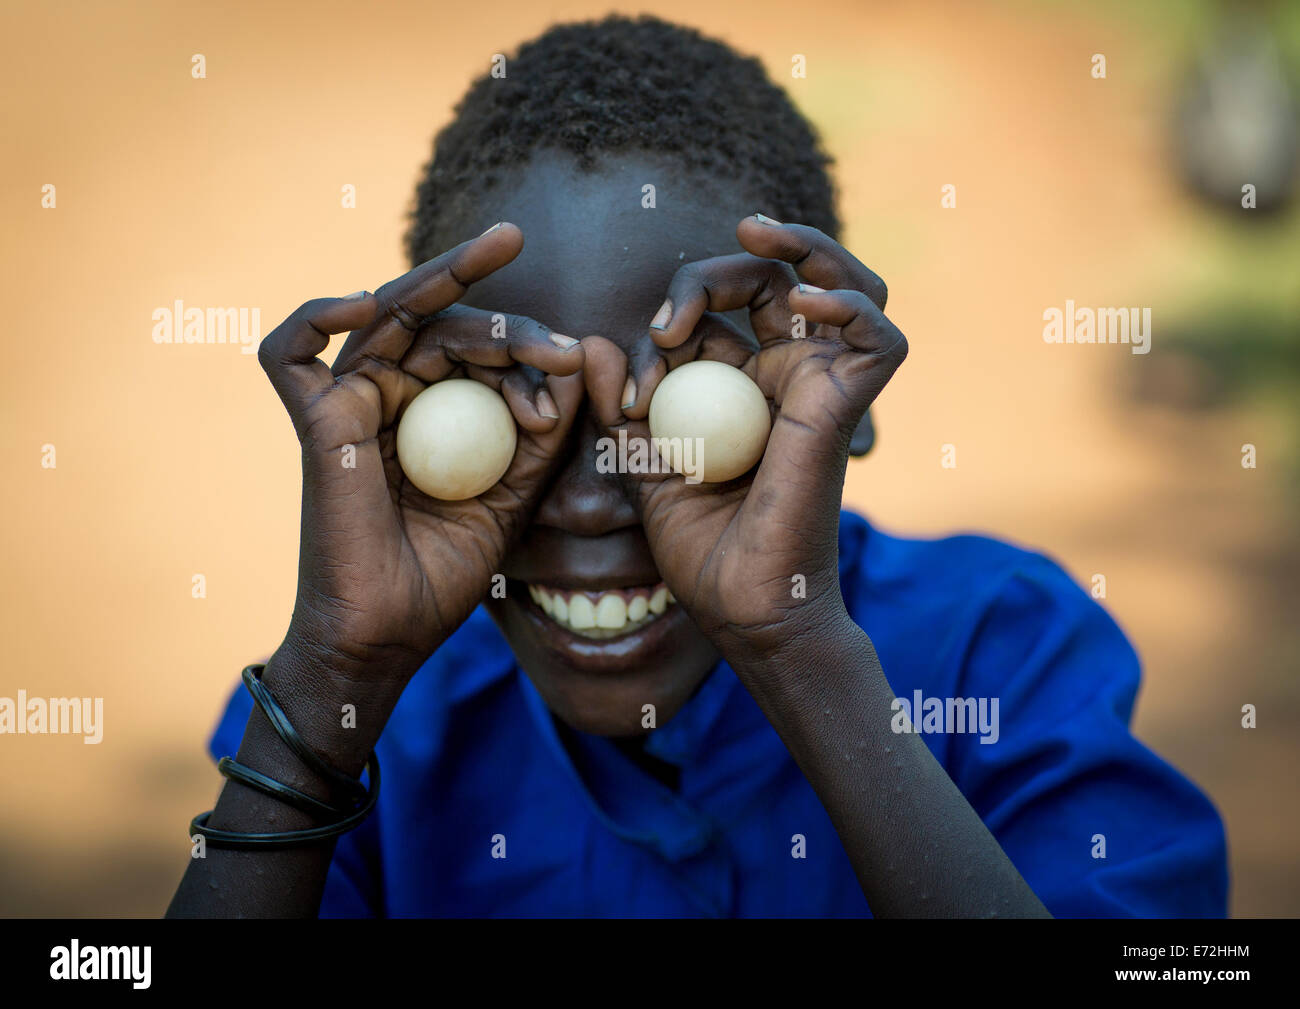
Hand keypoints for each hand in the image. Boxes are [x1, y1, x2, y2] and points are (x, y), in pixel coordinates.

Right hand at [258, 223, 584, 690]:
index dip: (526, 342)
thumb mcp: (517, 491)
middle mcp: (388, 395)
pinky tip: (371, 302)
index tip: (574, 365)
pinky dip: (320, 313)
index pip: (479, 347)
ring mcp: (348, 403)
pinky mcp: (314, 422)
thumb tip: (579, 362)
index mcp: (434, 409)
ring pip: (386, 316)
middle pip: (437, 321)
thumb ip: (544, 431)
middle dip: (498, 309)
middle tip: (541, 302)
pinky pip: (291, 350)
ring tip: (494, 269)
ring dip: (443, 290)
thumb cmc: (448, 569)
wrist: (392, 632)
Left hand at [582, 215, 906, 675]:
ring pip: (847, 287)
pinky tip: (808, 297)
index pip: (719, 312)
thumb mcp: (643, 463)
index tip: (639, 376)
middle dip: (719, 272)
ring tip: (761, 233)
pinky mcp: (848, 407)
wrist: (743, 609)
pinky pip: (878, 335)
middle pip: (776, 281)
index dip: (677, 314)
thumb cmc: (700, 547)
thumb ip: (620, 406)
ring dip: (809, 247)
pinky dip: (852, 303)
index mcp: (743, 386)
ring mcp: (823, 388)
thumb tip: (591, 344)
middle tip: (674, 312)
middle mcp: (789, 379)